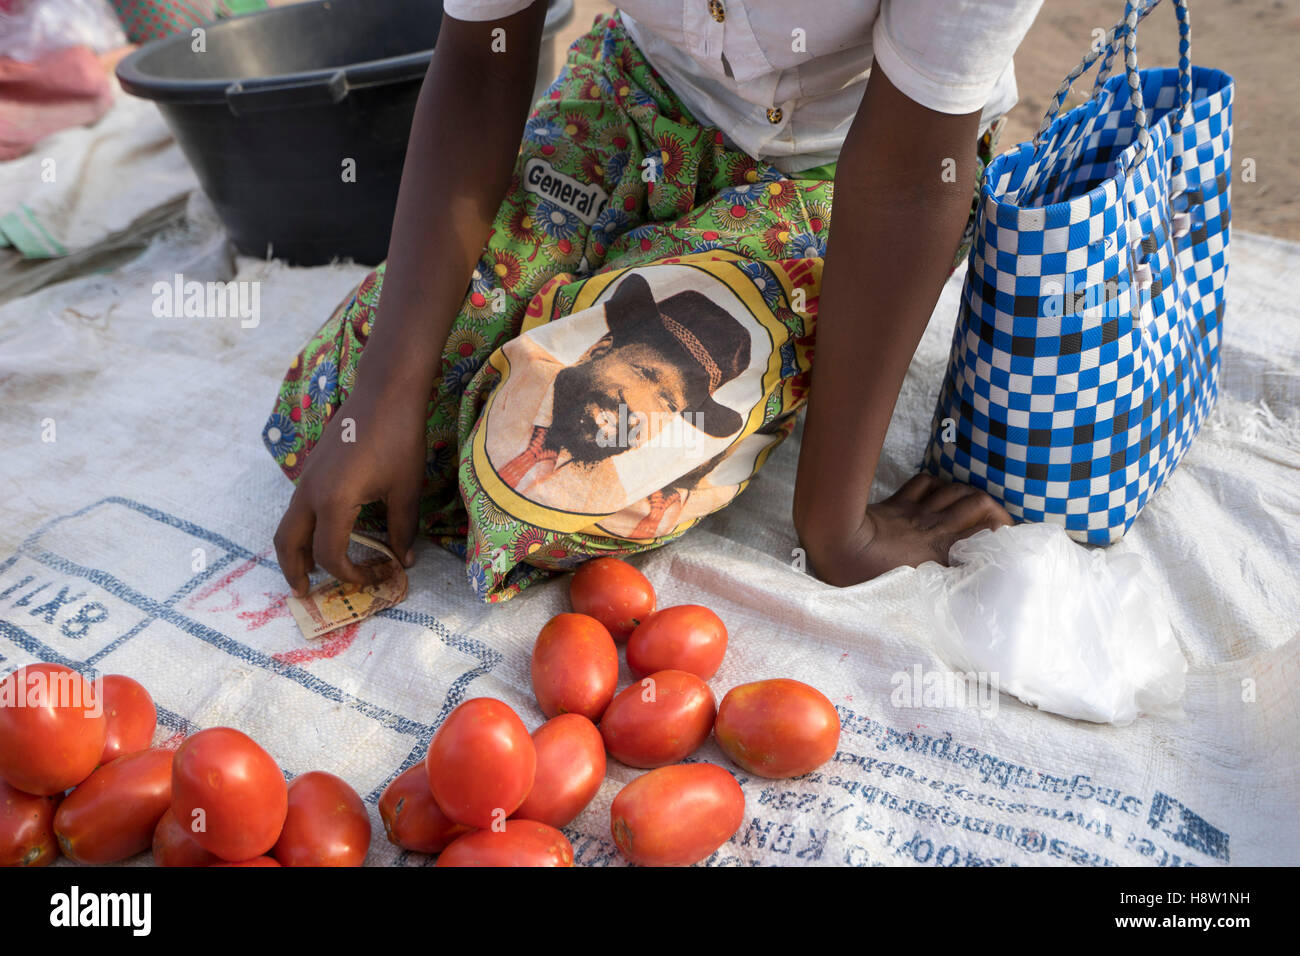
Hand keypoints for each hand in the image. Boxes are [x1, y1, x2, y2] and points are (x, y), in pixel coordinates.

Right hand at [273, 382, 426, 596]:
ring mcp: (307, 478)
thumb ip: (402, 528)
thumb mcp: (405, 489)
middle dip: (294, 571)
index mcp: (333, 501)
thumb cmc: (399, 437)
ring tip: (311, 570)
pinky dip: (303, 528)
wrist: (385, 391)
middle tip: (306, 593)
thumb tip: (406, 560)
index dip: (350, 575)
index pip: (329, 555)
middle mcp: (310, 492)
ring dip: (295, 550)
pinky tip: (325, 533)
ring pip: (288, 523)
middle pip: (286, 542)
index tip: (375, 577)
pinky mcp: (312, 467)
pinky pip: (298, 506)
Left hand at [800, 473, 1012, 586]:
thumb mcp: (911, 589)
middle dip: (993, 506)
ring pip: (953, 488)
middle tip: (999, 518)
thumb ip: (937, 585)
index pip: (985, 529)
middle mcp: (934, 526)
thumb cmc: (869, 576)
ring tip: (974, 503)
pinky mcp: (896, 502)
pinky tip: (939, 491)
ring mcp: (915, 511)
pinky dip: (936, 483)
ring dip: (967, 492)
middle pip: (977, 501)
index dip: (1003, 528)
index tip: (1011, 535)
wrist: (837, 545)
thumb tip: (957, 589)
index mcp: (941, 549)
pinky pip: (924, 482)